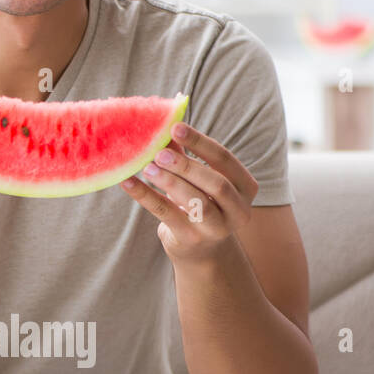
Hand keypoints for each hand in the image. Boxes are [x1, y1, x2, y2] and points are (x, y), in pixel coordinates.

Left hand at [118, 122, 258, 263]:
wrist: (200, 248)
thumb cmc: (198, 201)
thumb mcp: (198, 179)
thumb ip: (183, 154)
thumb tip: (159, 124)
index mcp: (245, 186)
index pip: (225, 159)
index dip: (200, 142)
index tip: (175, 127)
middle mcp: (239, 209)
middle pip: (216, 184)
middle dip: (186, 166)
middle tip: (160, 152)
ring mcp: (218, 228)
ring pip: (197, 203)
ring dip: (170, 182)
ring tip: (147, 167)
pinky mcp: (192, 239)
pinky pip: (167, 215)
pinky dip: (146, 196)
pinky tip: (127, 182)